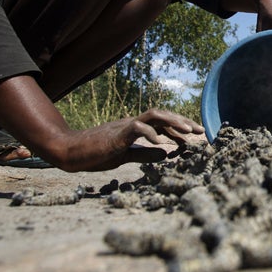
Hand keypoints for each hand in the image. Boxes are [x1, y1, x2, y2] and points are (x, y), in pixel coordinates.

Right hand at [0, 75, 204, 171]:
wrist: (70, 152)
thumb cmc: (95, 154)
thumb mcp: (125, 156)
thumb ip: (145, 155)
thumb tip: (166, 154)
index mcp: (136, 129)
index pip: (163, 123)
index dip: (180, 128)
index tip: (196, 136)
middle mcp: (133, 123)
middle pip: (163, 116)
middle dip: (184, 122)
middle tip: (201, 132)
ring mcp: (125, 126)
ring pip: (154, 115)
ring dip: (173, 122)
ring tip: (187, 132)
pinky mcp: (117, 134)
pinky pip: (137, 128)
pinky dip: (151, 135)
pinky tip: (161, 145)